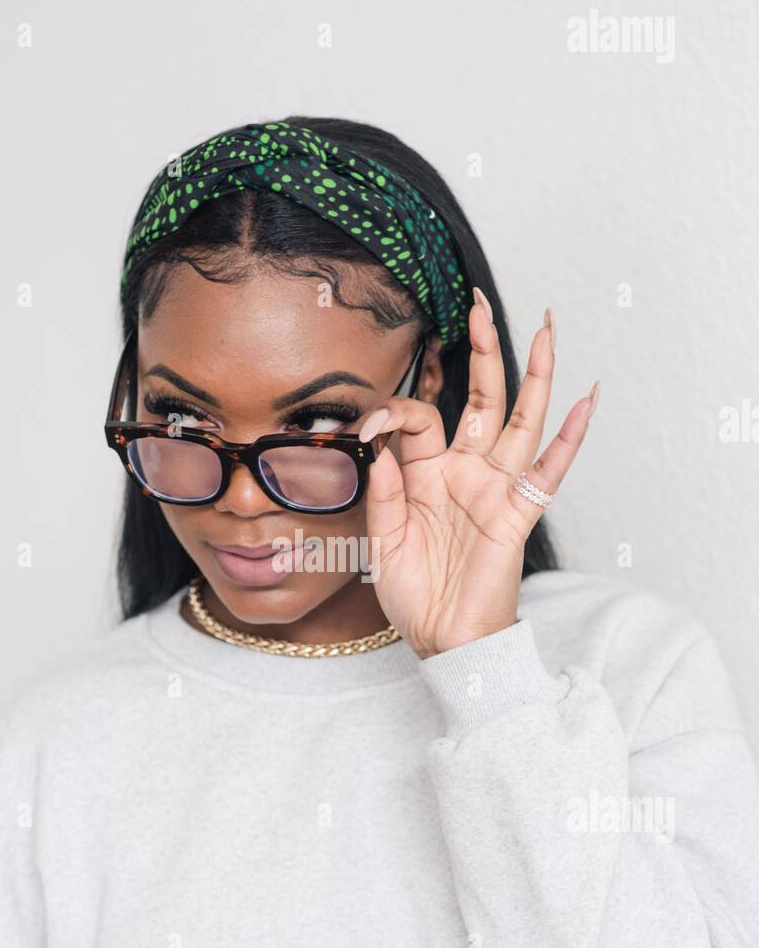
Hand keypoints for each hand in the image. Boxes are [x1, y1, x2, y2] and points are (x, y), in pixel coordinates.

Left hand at [358, 290, 599, 659]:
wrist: (444, 645)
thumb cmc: (416, 599)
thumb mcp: (384, 545)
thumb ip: (385, 497)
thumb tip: (381, 451)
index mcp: (427, 478)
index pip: (417, 420)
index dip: (389, 412)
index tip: (362, 426)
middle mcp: (466, 475)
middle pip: (482, 400)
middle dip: (483, 351)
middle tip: (480, 302)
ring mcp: (495, 492)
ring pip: (520, 422)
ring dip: (534, 375)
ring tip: (548, 328)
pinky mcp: (516, 517)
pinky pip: (546, 472)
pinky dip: (568, 439)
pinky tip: (585, 402)